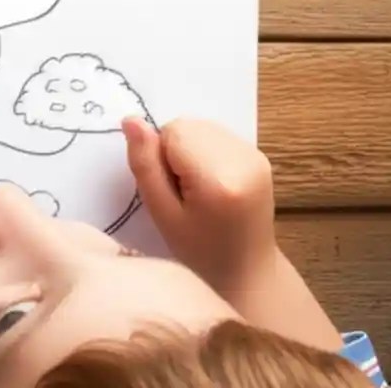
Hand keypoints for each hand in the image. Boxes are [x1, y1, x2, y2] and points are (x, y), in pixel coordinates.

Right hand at [123, 117, 276, 293]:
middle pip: (188, 126)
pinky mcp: (259, 156)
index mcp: (219, 179)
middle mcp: (243, 158)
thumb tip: (131, 120)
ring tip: (199, 189)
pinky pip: (217, 136)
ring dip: (190, 151)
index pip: (172, 132)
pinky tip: (213, 184)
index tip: (171, 190)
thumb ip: (145, 165)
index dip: (160, 158)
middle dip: (176, 152)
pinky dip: (206, 153)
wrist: (246, 270)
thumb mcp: (162, 214)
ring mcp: (256, 156)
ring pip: (201, 128)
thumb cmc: (197, 252)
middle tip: (183, 192)